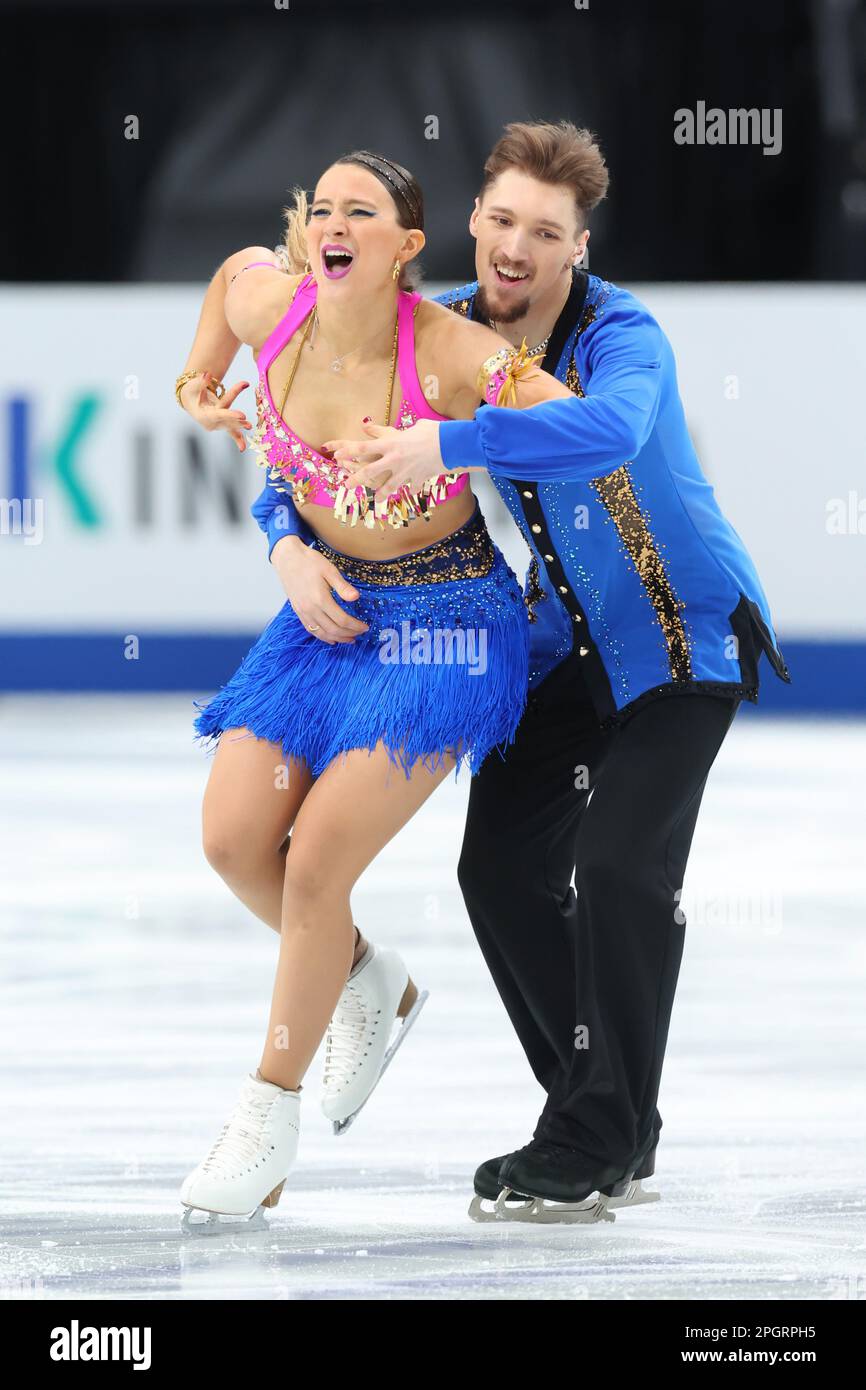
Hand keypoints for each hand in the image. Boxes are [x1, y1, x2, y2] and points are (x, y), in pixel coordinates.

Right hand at [180, 373, 251, 451]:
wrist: (191, 401)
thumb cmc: (193, 392)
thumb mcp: (194, 386)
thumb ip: (201, 382)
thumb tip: (207, 374)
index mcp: (202, 415)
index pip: (219, 414)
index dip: (230, 415)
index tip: (242, 415)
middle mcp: (210, 422)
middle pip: (226, 420)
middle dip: (237, 421)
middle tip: (248, 423)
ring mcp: (217, 425)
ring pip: (230, 426)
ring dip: (240, 427)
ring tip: (250, 428)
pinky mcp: (223, 425)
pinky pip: (231, 432)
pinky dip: (237, 439)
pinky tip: (243, 448)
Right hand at [271, 536, 368, 644]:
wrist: (288, 558)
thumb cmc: (310, 562)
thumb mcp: (330, 570)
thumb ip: (343, 587)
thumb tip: (356, 598)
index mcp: (320, 599)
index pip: (342, 620)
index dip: (355, 626)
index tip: (365, 627)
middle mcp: (310, 609)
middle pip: (333, 629)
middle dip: (348, 634)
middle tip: (360, 633)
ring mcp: (302, 612)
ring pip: (322, 633)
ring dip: (337, 638)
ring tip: (349, 639)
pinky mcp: (298, 612)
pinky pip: (311, 630)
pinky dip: (322, 637)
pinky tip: (331, 638)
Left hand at [323, 419, 446, 502]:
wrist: (451, 445)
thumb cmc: (431, 431)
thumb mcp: (407, 428)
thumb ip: (384, 431)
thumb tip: (367, 427)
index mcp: (391, 444)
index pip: (363, 448)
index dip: (348, 452)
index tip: (336, 456)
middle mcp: (395, 459)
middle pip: (369, 471)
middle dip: (356, 480)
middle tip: (347, 485)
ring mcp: (406, 472)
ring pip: (389, 487)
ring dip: (381, 494)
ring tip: (376, 499)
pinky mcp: (418, 480)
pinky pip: (411, 488)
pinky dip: (411, 490)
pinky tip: (410, 493)